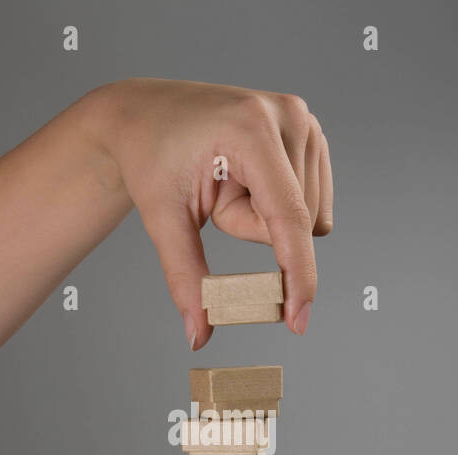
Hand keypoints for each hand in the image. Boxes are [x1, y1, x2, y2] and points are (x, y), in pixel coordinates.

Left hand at [89, 78, 333, 348]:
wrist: (146, 115)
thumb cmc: (151, 159)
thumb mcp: (162, 219)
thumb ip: (185, 277)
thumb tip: (198, 335)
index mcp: (251, 129)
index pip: (288, 218)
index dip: (297, 275)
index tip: (298, 322)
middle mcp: (287, 116)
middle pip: (295, 223)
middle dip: (253, 229)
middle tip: (212, 194)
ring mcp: (304, 119)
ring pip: (307, 217)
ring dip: (265, 217)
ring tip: (228, 181)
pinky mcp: (311, 130)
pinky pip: (311, 202)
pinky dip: (277, 206)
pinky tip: (246, 176)